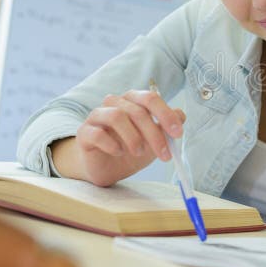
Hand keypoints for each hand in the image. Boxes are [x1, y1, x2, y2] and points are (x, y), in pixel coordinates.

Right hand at [56, 89, 184, 185]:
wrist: (106, 168)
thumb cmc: (131, 149)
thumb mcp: (155, 140)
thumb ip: (167, 127)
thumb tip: (181, 116)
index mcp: (133, 100)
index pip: (151, 98)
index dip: (166, 115)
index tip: (178, 134)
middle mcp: (115, 103)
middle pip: (137, 110)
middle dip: (154, 133)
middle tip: (164, 153)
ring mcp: (97, 116)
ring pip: (117, 117)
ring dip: (133, 137)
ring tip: (139, 152)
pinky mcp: (84, 132)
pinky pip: (97, 133)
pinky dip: (112, 144)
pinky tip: (119, 153)